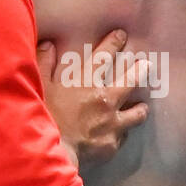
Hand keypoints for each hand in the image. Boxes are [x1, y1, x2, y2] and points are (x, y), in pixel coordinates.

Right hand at [37, 28, 148, 166]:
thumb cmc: (44, 116)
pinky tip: (121, 135)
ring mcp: (112, 122)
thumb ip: (44, 63)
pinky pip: (123, 136)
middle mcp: (105, 99)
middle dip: (140, 70)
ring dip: (140, 109)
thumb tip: (48, 45)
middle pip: (131, 80)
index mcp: (86, 82)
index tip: (122, 35)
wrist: (50, 150)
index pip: (104, 56)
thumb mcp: (39, 86)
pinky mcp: (112, 143)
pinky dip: (121, 134)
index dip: (114, 43)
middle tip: (146, 65)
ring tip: (142, 107)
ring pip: (137, 113)